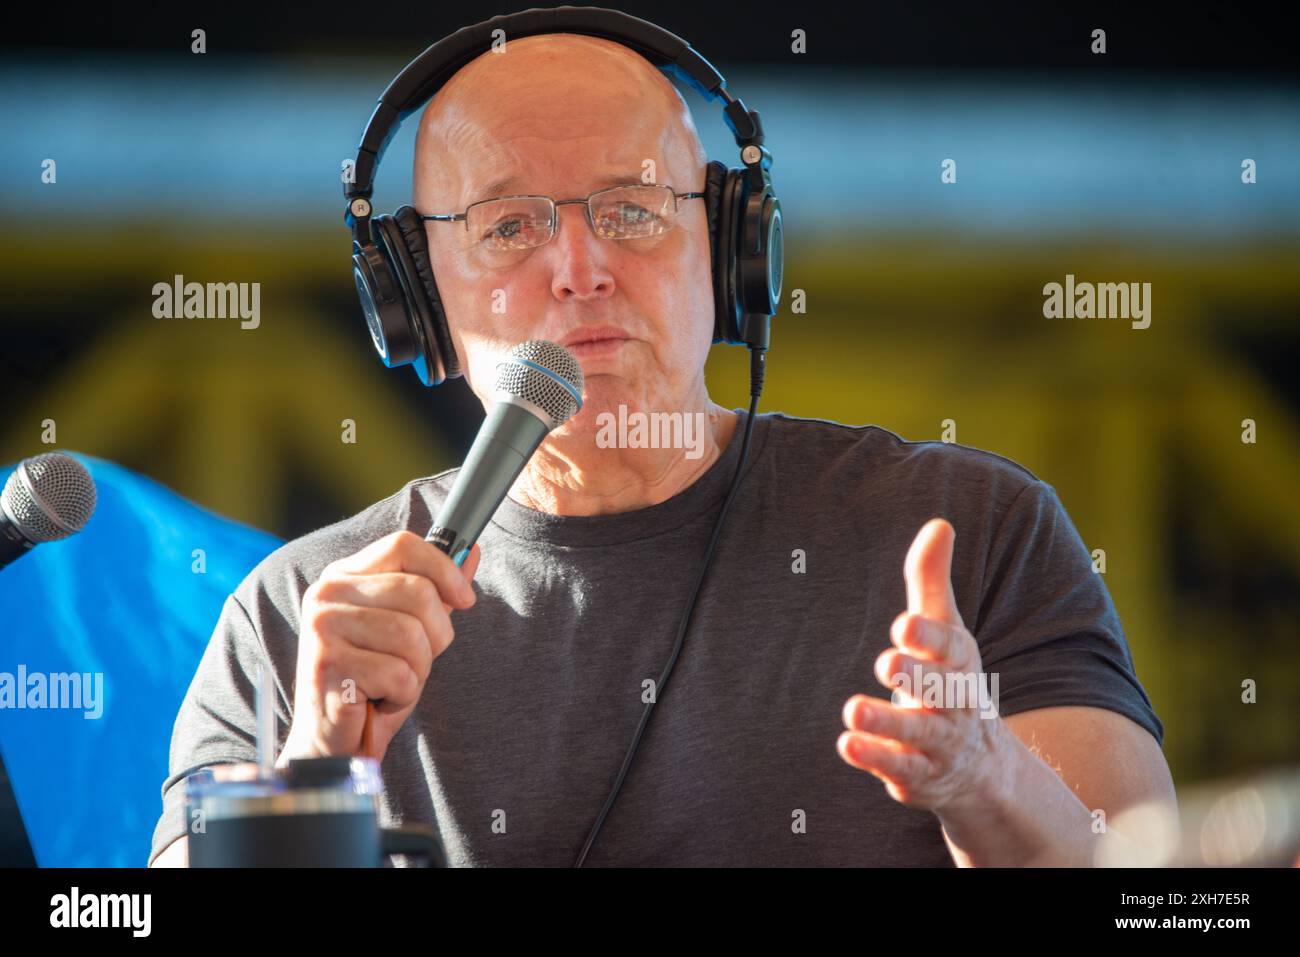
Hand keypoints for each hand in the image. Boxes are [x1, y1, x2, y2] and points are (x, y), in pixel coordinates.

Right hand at [280, 531, 480, 764]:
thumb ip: (437, 590)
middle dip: (436, 635)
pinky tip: (378, 700)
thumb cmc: (373, 682)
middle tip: (413, 661)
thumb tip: (470, 551)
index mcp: (345, 575)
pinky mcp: (326, 665)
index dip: (444, 569)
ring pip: (410, 634)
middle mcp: (327, 593)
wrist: (335, 741)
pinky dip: (401, 695)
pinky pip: (397, 673)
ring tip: (393, 682)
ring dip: (417, 670)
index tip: (464, 599)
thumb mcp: (412, 630)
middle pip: (417, 592)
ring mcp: (322, 627)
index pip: (403, 545)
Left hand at [837, 518, 1004, 813]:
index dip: (929, 637)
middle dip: (915, 677)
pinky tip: (847, 744)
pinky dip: (876, 759)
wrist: (981, 765)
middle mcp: (955, 705)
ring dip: (886, 723)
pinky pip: (900, 769)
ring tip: (853, 710)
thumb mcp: (945, 629)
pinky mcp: (917, 775)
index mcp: (960, 664)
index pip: (951, 649)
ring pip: (916, 735)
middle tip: (886, 661)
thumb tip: (938, 524)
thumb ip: (932, 580)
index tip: (903, 624)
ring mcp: (938, 744)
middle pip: (940, 692)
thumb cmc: (948, 678)